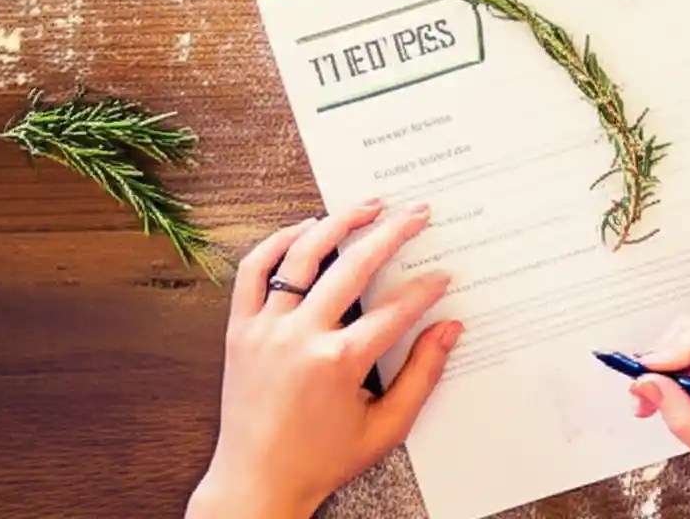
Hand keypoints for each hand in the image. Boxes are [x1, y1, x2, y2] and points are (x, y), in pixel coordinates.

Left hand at [186, 199, 461, 518]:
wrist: (256, 482)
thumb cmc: (321, 459)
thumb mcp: (386, 426)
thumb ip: (422, 374)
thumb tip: (449, 329)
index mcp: (339, 362)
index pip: (396, 309)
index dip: (426, 288)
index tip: (443, 274)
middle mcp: (300, 337)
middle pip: (354, 266)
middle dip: (392, 233)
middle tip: (416, 214)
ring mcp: (265, 329)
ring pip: (303, 255)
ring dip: (339, 223)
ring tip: (367, 205)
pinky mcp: (240, 329)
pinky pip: (254, 270)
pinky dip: (279, 242)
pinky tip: (306, 227)